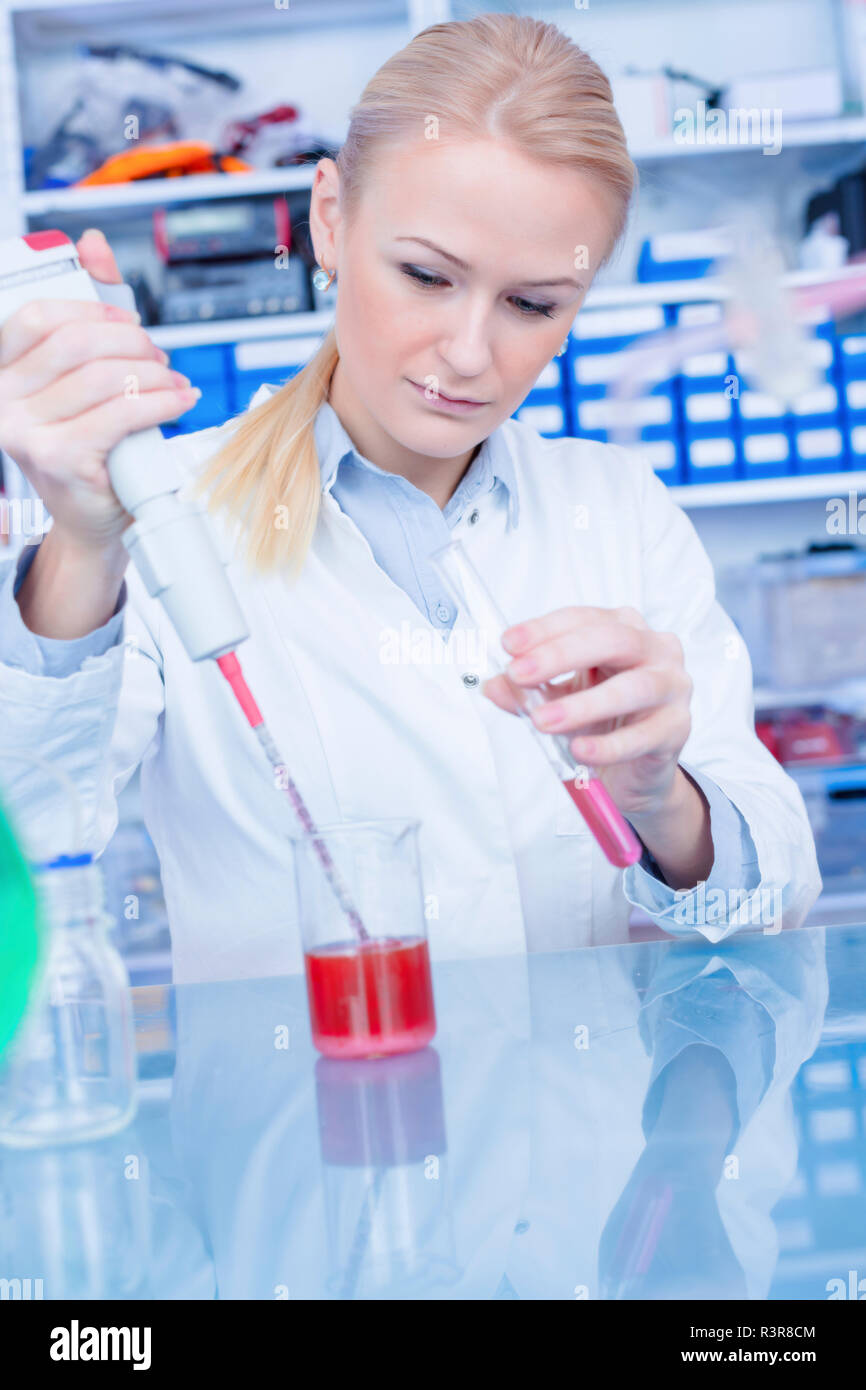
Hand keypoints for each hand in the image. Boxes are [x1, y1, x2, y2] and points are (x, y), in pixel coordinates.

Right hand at [0, 227, 198, 551]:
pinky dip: (161, 401)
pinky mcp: (59, 457)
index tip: (125, 319)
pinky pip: (121, 413)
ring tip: (173, 381)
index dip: (89, 309)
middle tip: (158, 354)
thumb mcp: (80, 374)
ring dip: (153, 372)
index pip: (35, 317)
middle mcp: (2, 400)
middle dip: (130, 341)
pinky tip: (180, 400)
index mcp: (0, 372)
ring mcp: (26, 432)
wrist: (91, 516)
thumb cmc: (85, 445)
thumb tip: (93, 244)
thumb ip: (85, 309)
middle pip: (75, 343)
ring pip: (103, 377)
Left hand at [482, 604, 693, 817]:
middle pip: (612, 640)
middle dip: (561, 654)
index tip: (508, 644)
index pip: (584, 618)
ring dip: (584, 704)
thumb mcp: (558, 701)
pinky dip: (610, 745)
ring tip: (542, 720)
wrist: (632, 771)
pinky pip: (645, 735)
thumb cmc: (600, 721)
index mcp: (624, 629)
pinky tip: (580, 751)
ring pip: (633, 686)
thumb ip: (527, 692)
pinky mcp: (679, 727)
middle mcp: (655, 648)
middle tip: (519, 673)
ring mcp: (673, 686)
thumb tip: (493, 685)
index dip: (545, 629)